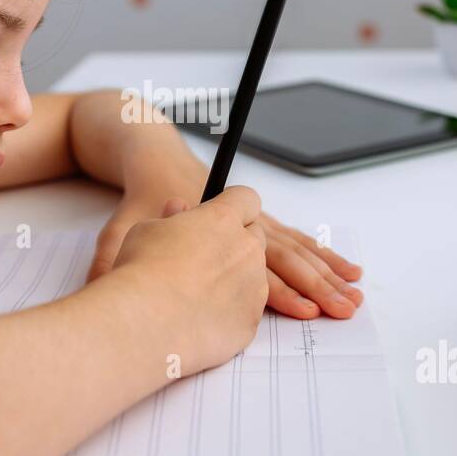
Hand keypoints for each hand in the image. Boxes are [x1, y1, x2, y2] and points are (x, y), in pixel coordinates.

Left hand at [87, 153, 364, 319]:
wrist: (148, 148)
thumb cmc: (138, 188)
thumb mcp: (121, 224)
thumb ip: (115, 257)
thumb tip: (100, 286)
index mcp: (215, 221)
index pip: (255, 255)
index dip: (279, 284)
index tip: (303, 307)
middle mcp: (240, 220)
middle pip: (288, 253)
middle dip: (319, 282)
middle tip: (345, 306)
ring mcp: (252, 219)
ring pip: (297, 246)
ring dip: (327, 269)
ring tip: (355, 289)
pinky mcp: (255, 221)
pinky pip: (294, 239)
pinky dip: (319, 254)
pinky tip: (341, 268)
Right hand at [109, 186, 269, 373]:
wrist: (145, 325)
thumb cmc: (141, 272)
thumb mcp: (147, 229)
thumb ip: (173, 220)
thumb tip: (179, 215)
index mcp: (223, 219)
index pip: (246, 199)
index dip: (232, 207)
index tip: (218, 218)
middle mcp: (247, 250)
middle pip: (254, 238)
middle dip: (235, 245)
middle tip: (203, 259)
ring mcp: (254, 288)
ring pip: (252, 278)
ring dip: (233, 281)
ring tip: (194, 295)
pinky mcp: (250, 323)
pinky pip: (246, 313)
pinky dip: (229, 314)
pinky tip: (199, 319)